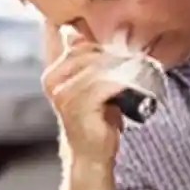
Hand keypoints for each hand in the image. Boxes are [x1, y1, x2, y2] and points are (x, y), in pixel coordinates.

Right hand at [42, 24, 126, 166]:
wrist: (91, 155)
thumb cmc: (94, 118)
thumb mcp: (90, 85)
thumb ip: (90, 61)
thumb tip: (99, 34)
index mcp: (53, 72)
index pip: (76, 41)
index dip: (99, 42)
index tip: (119, 45)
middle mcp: (53, 81)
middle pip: (89, 52)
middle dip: (114, 54)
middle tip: (134, 60)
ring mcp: (63, 94)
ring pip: (98, 67)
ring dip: (121, 68)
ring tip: (136, 72)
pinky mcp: (77, 106)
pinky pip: (104, 84)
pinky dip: (121, 84)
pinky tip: (132, 87)